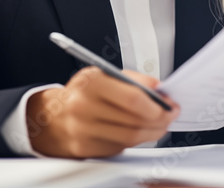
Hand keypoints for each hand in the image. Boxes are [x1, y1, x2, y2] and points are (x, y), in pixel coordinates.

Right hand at [25, 66, 179, 157]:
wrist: (53, 116)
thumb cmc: (83, 93)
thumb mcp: (104, 75)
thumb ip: (133, 79)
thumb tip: (159, 89)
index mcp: (90, 83)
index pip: (132, 98)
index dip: (157, 104)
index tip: (169, 105)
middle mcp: (84, 107)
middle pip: (135, 121)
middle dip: (160, 119)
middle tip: (169, 115)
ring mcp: (84, 130)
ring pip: (131, 137)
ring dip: (153, 132)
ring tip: (160, 124)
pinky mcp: (86, 149)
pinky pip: (121, 147)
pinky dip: (137, 141)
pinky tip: (141, 132)